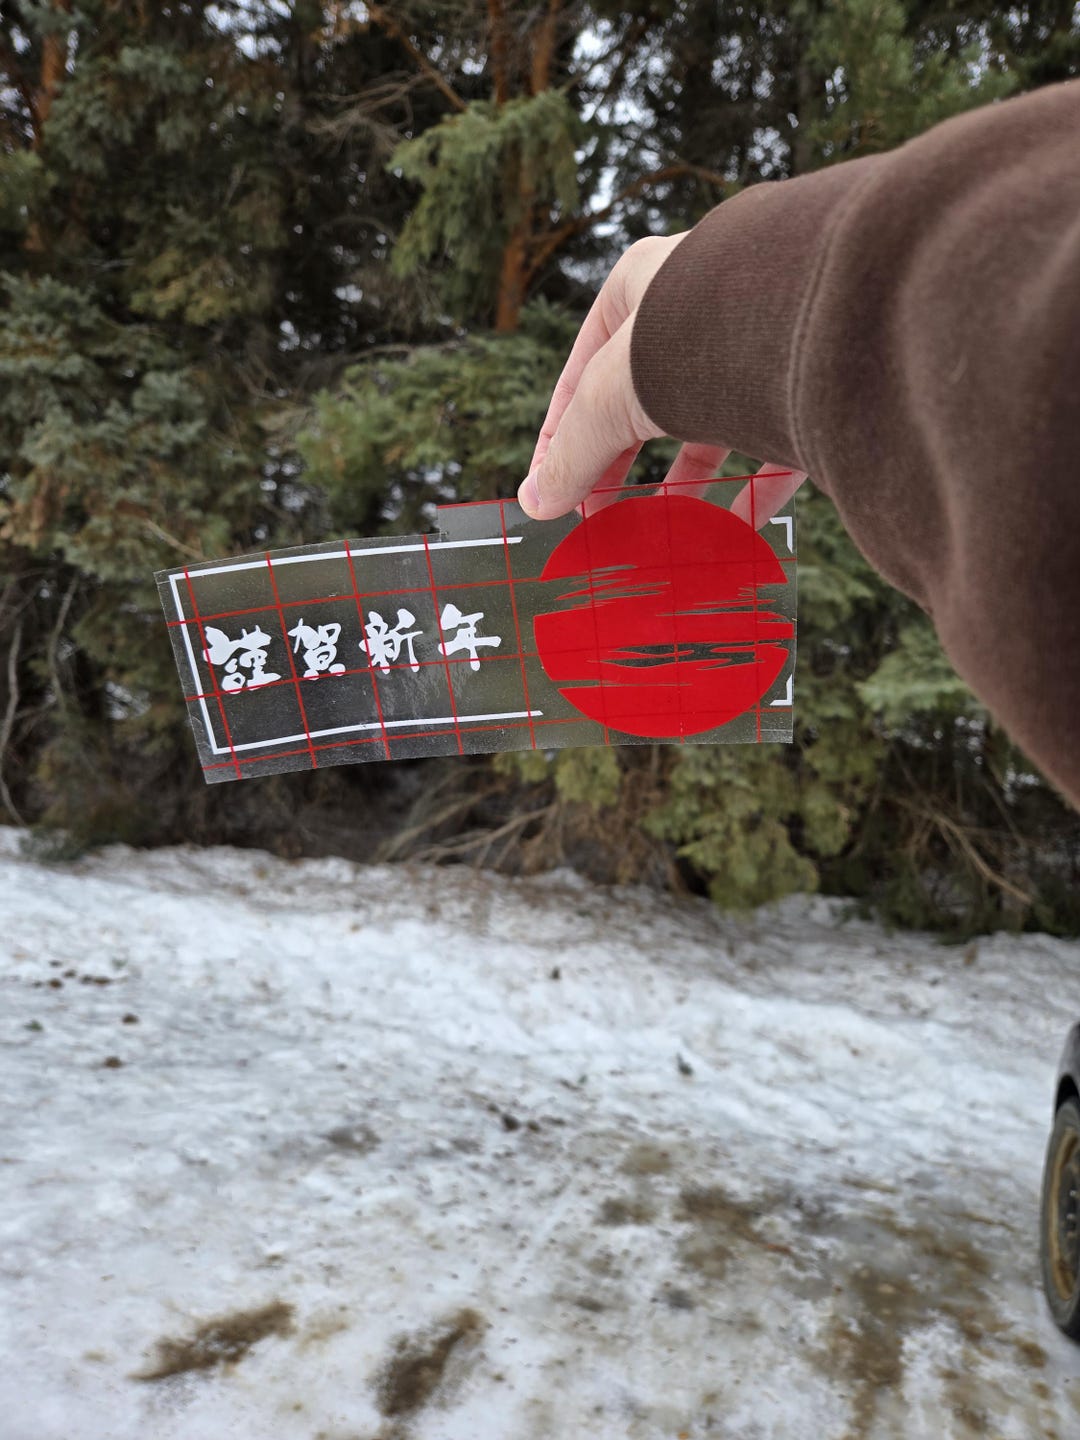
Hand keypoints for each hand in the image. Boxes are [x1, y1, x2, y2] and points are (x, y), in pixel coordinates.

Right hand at [517, 234, 805, 525]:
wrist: (813, 318)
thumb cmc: (691, 337)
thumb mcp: (608, 401)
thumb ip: (573, 453)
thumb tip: (536, 502)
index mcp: (643, 288)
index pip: (583, 371)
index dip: (560, 438)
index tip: (550, 495)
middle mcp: (703, 309)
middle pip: (645, 402)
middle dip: (620, 466)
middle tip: (600, 522)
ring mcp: (760, 348)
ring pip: (711, 426)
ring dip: (685, 485)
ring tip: (663, 535)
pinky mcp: (810, 387)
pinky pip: (773, 449)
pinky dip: (751, 495)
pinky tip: (733, 535)